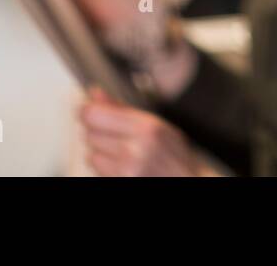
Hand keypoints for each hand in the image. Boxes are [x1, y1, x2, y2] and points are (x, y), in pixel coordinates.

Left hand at [80, 88, 214, 176]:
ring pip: (91, 154)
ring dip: (102, 153)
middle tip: (119, 136)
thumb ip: (122, 109)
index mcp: (146, 127)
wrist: (186, 181)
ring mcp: (126, 170)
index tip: (91, 111)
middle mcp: (135, 149)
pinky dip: (105, 168)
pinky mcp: (120, 182)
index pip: (93, 114)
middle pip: (90, 133)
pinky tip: (124, 166)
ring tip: (124, 153)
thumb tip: (95, 94)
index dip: (89, 111)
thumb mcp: (156, 125)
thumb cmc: (174, 156)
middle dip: (100, 133)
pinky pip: (97, 170)